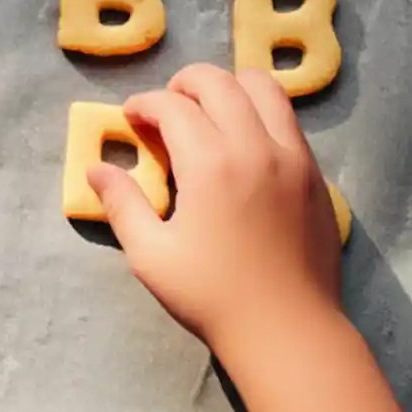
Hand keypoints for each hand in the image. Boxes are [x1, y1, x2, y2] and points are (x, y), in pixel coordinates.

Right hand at [91, 64, 411, 411]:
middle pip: (219, 82)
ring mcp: (293, 156)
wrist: (287, 328)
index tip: (130, 118)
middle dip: (184, 83)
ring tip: (208, 109)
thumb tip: (97, 169)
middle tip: (165, 106)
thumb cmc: (211, 295)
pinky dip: (260, 110)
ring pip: (264, 88)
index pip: (172, 106)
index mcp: (210, 164)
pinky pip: (288, 118)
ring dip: (229, 86)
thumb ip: (122, 205)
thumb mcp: (151, 255)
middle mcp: (255, 146)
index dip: (144, 104)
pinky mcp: (315, 173)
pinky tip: (243, 139)